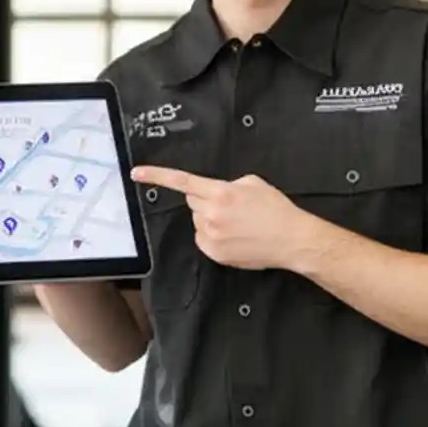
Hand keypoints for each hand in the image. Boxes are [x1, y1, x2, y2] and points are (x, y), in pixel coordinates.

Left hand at [131, 166, 313, 270]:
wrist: (290, 239)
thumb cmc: (275, 209)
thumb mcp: (252, 183)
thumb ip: (227, 184)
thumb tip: (215, 191)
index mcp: (220, 192)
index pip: (182, 181)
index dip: (157, 176)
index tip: (136, 173)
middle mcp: (211, 214)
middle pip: (192, 201)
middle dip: (205, 200)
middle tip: (229, 205)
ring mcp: (211, 235)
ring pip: (198, 221)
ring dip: (210, 219)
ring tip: (236, 223)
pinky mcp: (214, 253)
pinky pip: (202, 238)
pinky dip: (213, 235)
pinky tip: (234, 236)